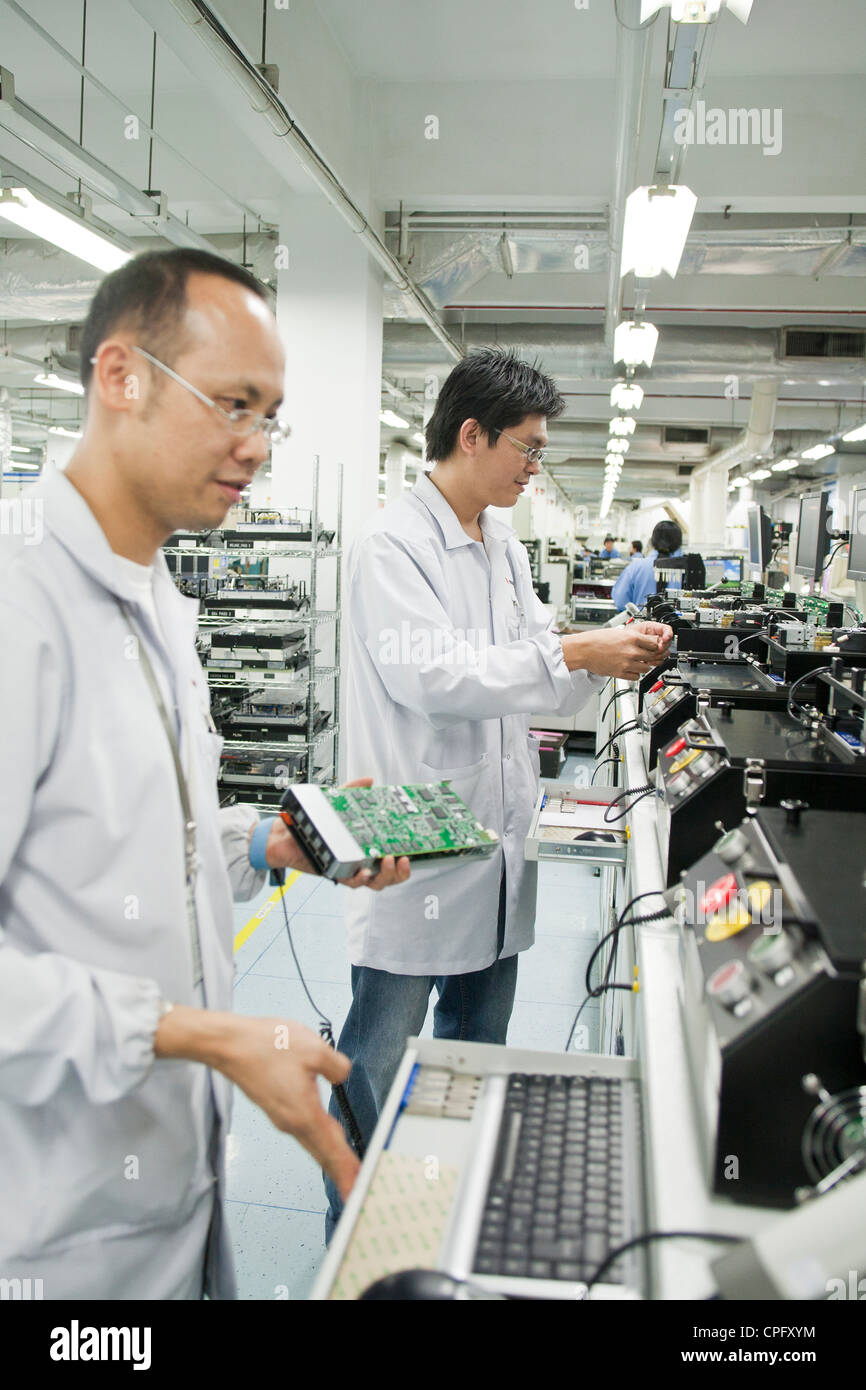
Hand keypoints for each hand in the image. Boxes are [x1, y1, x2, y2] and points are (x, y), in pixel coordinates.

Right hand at [154, 1009, 360, 1199]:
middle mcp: (292, 1122)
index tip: (358, 1191)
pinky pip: (304, 1129)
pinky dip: (319, 1139)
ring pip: (313, 1142)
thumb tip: (341, 1076)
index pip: (332, 1150)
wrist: (229, 1045)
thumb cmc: (266, 1046)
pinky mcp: (276, 1107)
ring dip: (331, 1155)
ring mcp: (282, 1116)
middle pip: (322, 1152)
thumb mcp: (315, 1050)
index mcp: (305, 1114)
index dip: (348, 1171)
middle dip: (341, 1170)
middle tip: (358, 1187)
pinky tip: (326, 1134)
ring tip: (347, 1165)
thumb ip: (337, 1067)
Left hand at [263, 777, 410, 889]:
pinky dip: (360, 878)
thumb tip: (369, 780)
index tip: (416, 844)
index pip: (391, 853)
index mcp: (365, 846)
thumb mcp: (335, 803)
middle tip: (403, 859)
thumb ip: (352, 792)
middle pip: (389, 874)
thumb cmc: (310, 823)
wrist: (283, 835)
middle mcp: (360, 860)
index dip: (406, 853)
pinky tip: (365, 871)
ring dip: (386, 876)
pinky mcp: (335, 873)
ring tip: (388, 862)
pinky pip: (352, 882)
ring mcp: (349, 868)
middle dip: (401, 871)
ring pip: (376, 883)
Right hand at [562, 622, 672, 681]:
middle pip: (653, 657)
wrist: (584, 650)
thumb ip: (633, 638)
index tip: (652, 647)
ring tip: (637, 663)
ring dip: (644, 666)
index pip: (654, 644)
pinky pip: (636, 677)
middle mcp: (631, 651)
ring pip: (646, 669)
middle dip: (651, 657)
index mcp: (632, 638)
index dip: (654, 646)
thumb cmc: (597, 640)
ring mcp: (626, 664)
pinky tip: (630, 669)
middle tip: (647, 656)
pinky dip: (635, 674)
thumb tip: (645, 641)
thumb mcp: (619, 632)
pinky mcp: (620, 673)